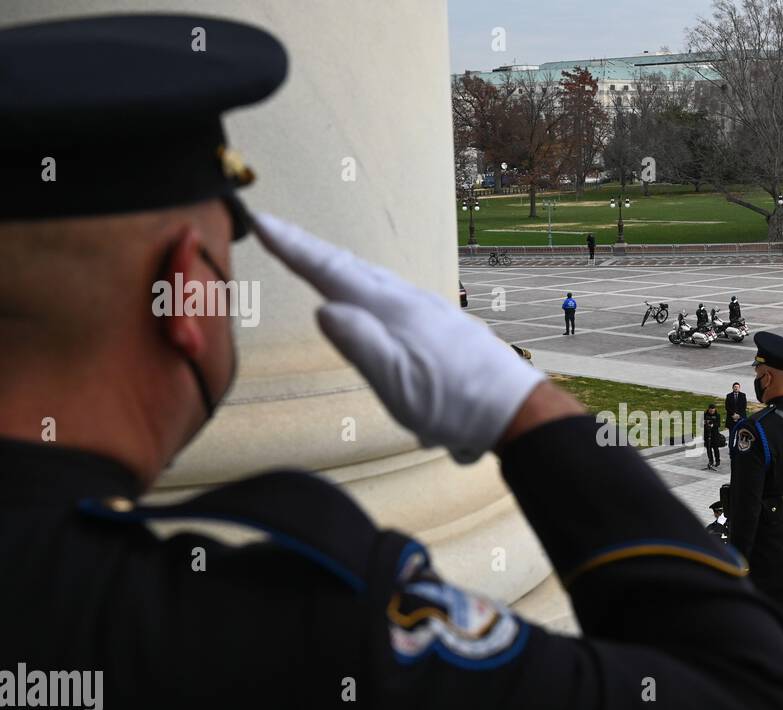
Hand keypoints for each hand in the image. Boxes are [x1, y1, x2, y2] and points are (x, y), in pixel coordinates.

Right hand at [253, 213, 544, 462]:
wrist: (515, 411)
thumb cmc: (456, 403)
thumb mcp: (397, 381)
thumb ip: (359, 342)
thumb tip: (323, 307)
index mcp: (393, 310)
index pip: (332, 272)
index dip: (294, 248)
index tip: (262, 220)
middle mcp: (412, 303)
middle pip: (353, 270)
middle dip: (313, 253)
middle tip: (280, 234)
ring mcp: (431, 315)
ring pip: (377, 285)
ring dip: (343, 270)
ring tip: (321, 263)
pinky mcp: (444, 333)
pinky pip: (397, 304)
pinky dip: (372, 294)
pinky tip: (375, 307)